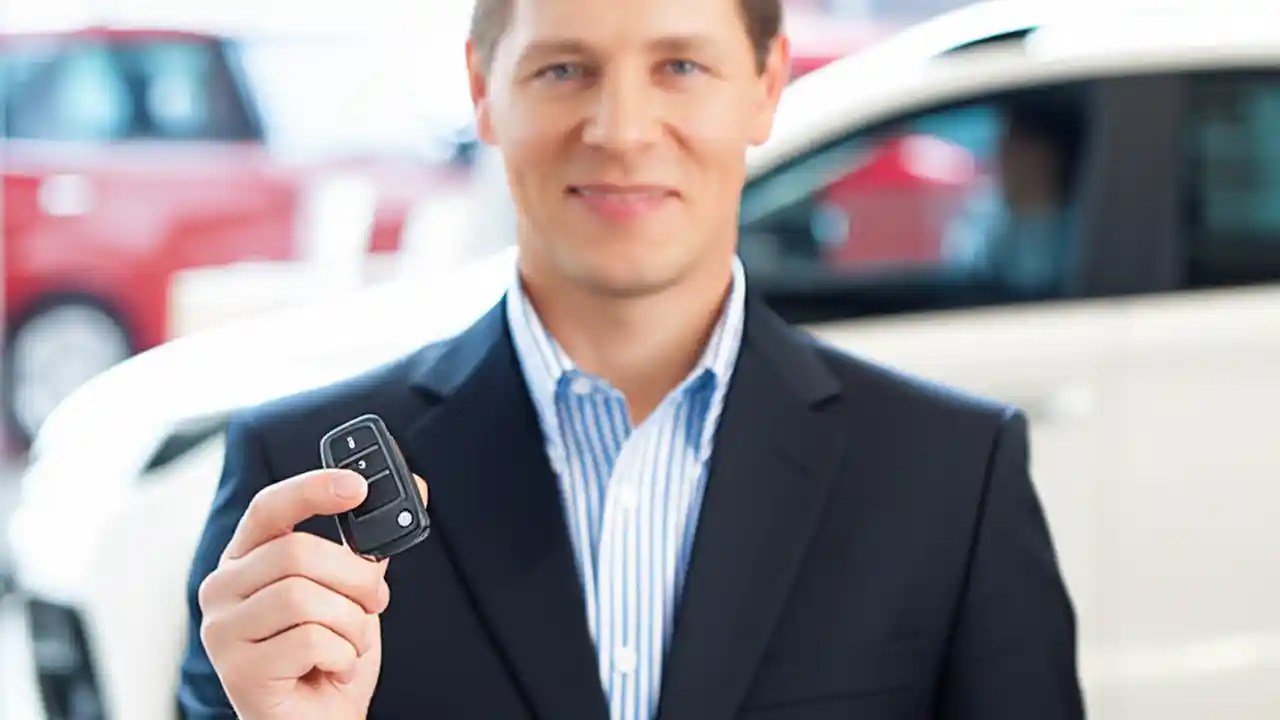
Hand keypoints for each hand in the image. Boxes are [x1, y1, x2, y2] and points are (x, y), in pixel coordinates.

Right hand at [197, 468, 427, 719]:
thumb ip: (369, 545)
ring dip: (350, 624)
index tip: (357, 485)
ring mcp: (223, 631)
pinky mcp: (238, 671)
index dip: (312, 489)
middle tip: (375, 601)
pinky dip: (342, 655)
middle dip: (355, 577)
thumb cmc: (329, 658)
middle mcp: (222, 589)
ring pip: (304, 597)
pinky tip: (333, 668)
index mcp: (246, 560)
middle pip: (297, 552)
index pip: (269, 507)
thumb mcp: (352, 592)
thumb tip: (413, 489)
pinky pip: (309, 641)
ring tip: (348, 644)